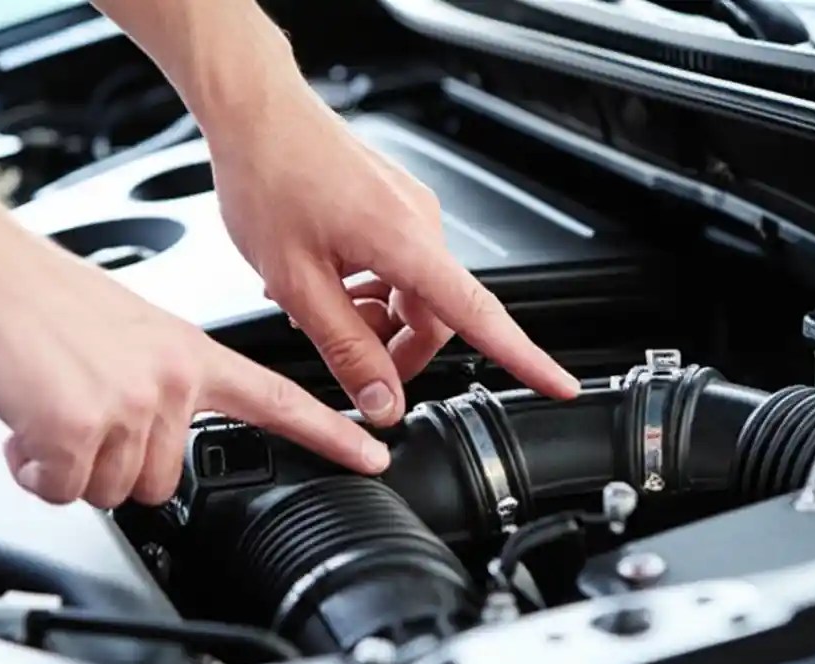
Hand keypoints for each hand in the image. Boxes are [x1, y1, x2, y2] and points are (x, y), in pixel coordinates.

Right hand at [0, 211, 389, 508]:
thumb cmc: (39, 295)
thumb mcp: (127, 331)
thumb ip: (157, 385)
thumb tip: (143, 444)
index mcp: (191, 351)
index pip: (276, 400)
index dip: (328, 434)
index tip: (372, 453)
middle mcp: (172, 379)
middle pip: (164, 481)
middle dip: (114, 467)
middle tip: (77, 417)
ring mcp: (132, 404)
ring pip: (113, 491)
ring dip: (72, 468)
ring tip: (48, 412)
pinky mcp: (81, 427)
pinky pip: (63, 490)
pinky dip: (35, 472)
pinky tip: (24, 425)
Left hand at [210, 89, 579, 425]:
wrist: (256, 112)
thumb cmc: (270, 178)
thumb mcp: (298, 285)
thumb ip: (346, 350)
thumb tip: (384, 401)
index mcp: (406, 242)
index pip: (480, 316)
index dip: (524, 359)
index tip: (559, 384)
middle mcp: (420, 223)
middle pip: (435, 315)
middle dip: (395, 349)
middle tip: (347, 362)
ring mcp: (409, 210)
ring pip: (411, 292)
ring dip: (372, 316)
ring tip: (312, 309)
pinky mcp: (393, 204)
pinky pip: (396, 263)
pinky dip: (366, 287)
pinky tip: (321, 284)